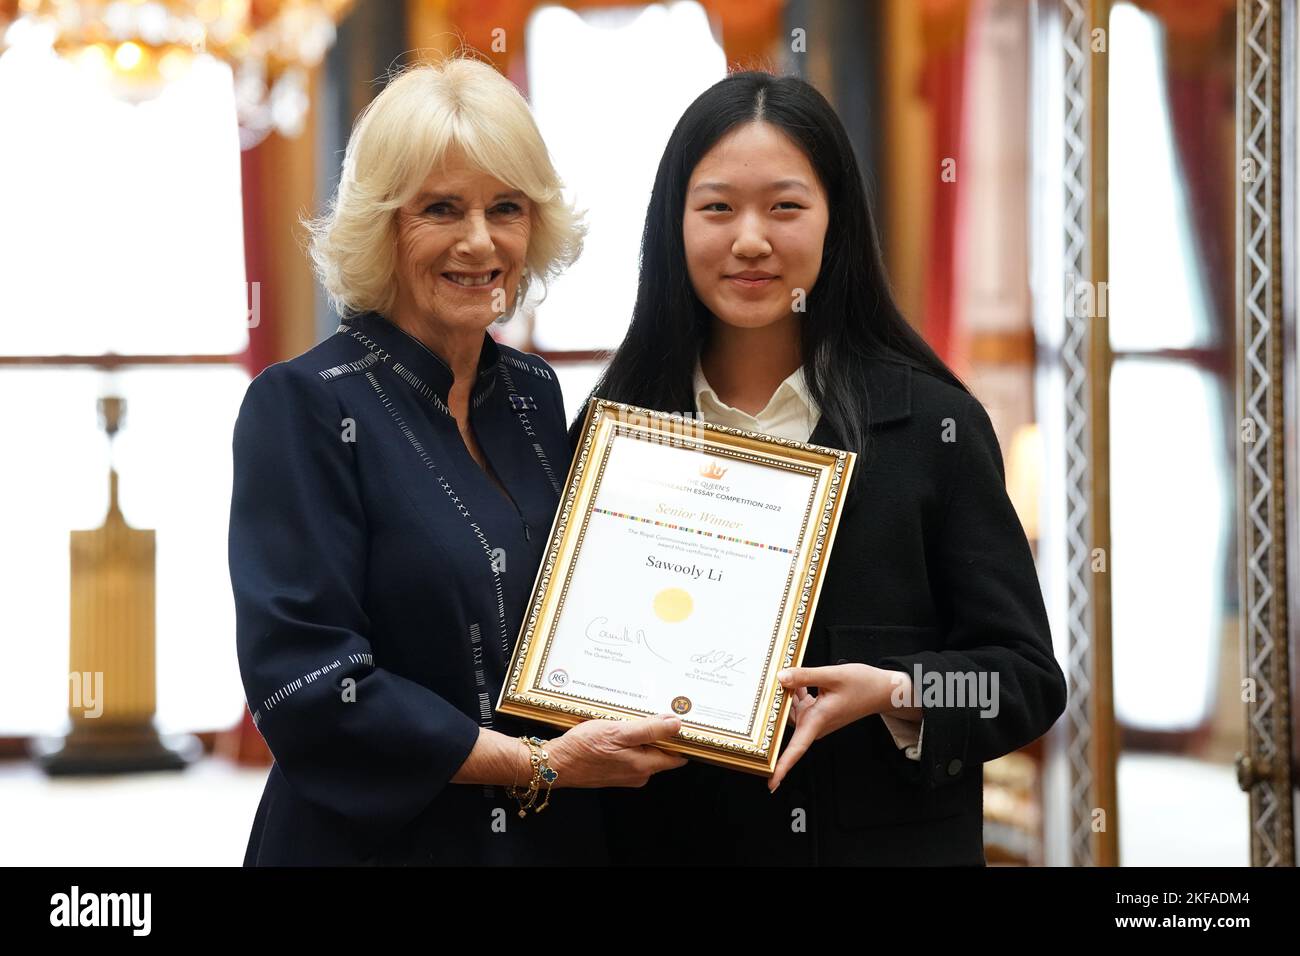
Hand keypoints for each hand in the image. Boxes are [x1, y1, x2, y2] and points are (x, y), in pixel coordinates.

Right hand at [545, 714, 687, 787]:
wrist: (557, 763)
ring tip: (627, 720)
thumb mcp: (619, 731)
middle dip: (658, 733)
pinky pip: (630, 754)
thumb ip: (650, 729)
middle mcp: (639, 774)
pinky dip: (628, 742)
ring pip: (644, 752)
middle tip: (649, 712)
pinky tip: (616, 730)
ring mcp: (627, 775)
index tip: (680, 720)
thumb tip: (676, 724)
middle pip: (661, 752)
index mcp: (645, 766)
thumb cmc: (584, 748)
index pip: (676, 755)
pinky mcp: (615, 772)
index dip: (680, 738)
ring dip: (641, 736)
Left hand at [767, 664, 904, 791]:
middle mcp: (817, 724)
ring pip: (793, 711)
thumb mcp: (832, 675)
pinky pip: (800, 705)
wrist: (884, 690)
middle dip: (776, 709)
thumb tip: (782, 677)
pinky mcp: (820, 712)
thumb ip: (805, 676)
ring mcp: (818, 719)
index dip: (782, 767)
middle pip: (788, 723)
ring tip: (787, 676)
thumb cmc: (864, 685)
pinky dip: (797, 693)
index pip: (797, 749)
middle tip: (771, 687)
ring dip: (788, 696)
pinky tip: (798, 680)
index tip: (771, 782)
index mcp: (819, 720)